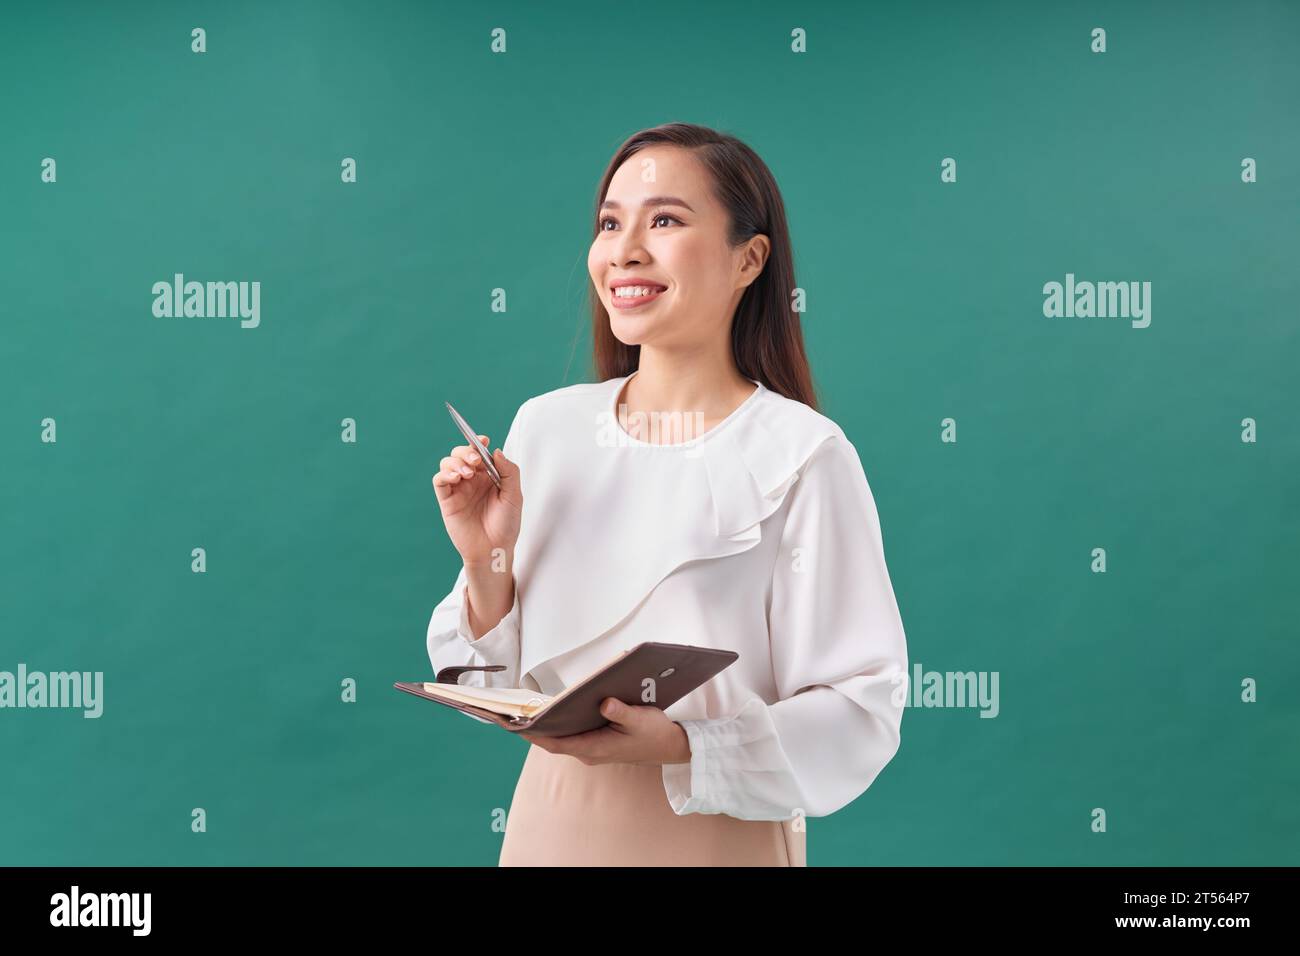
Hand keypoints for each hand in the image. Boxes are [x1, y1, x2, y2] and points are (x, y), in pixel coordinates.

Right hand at [432, 434, 522, 566]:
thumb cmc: (506, 525)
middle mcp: (472, 480)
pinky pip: (439, 480)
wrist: (495, 550)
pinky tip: (456, 478)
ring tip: (467, 474)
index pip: (479, 452)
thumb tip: (495, 451)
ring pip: (448, 463)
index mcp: (489, 476)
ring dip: (455, 462)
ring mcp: (459, 489)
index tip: (483, 440)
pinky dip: (444, 474)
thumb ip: (509, 472)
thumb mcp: (514, 496)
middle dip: (466, 451)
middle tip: (475, 462)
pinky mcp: (447, 500)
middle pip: (461, 454)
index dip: (478, 443)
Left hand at [519, 698, 692, 766]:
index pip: (557, 743)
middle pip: (553, 741)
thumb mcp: (641, 719)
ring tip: (521, 710)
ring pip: (560, 738)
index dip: (535, 734)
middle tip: (508, 715)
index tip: (515, 726)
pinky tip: (550, 709)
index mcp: (596, 748)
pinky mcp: (595, 742)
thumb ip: (621, 712)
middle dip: (532, 728)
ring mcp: (591, 748)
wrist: (670, 747)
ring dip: (543, 726)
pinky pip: (570, 734)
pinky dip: (558, 723)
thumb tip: (605, 703)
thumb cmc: (654, 734)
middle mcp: (589, 751)